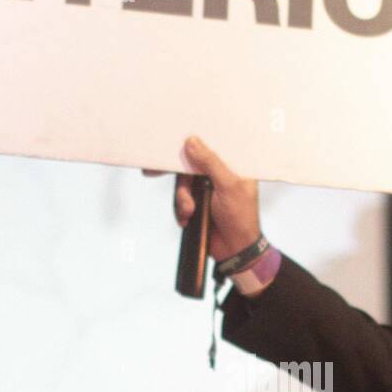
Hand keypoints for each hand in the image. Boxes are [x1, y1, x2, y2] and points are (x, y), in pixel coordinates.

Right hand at [143, 136, 261, 262]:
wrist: (235, 251)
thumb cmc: (241, 217)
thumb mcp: (228, 186)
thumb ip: (210, 163)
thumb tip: (191, 141)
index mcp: (231, 165)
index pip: (208, 147)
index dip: (188, 145)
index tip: (167, 143)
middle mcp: (217, 174)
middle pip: (188, 166)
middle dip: (180, 180)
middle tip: (150, 172)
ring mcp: (206, 189)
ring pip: (182, 185)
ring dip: (182, 199)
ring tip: (190, 212)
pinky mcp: (197, 204)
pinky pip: (180, 201)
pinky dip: (181, 210)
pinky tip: (188, 220)